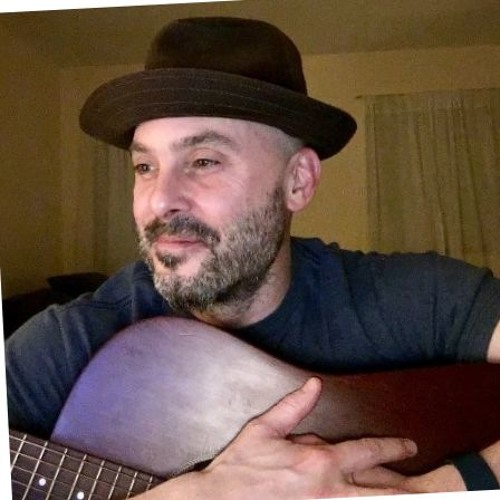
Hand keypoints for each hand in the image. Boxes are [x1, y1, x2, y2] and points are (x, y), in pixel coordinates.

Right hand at [139, 377, 417, 498]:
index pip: (365, 450)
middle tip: (427, 483)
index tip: (408, 446)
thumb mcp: (264, 428)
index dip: (391, 447)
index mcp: (319, 460)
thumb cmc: (241, 465)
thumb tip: (314, 384)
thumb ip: (294, 406)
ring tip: (414, 495)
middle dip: (405, 484)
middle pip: (379, 487)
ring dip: (391, 498)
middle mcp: (329, 488)